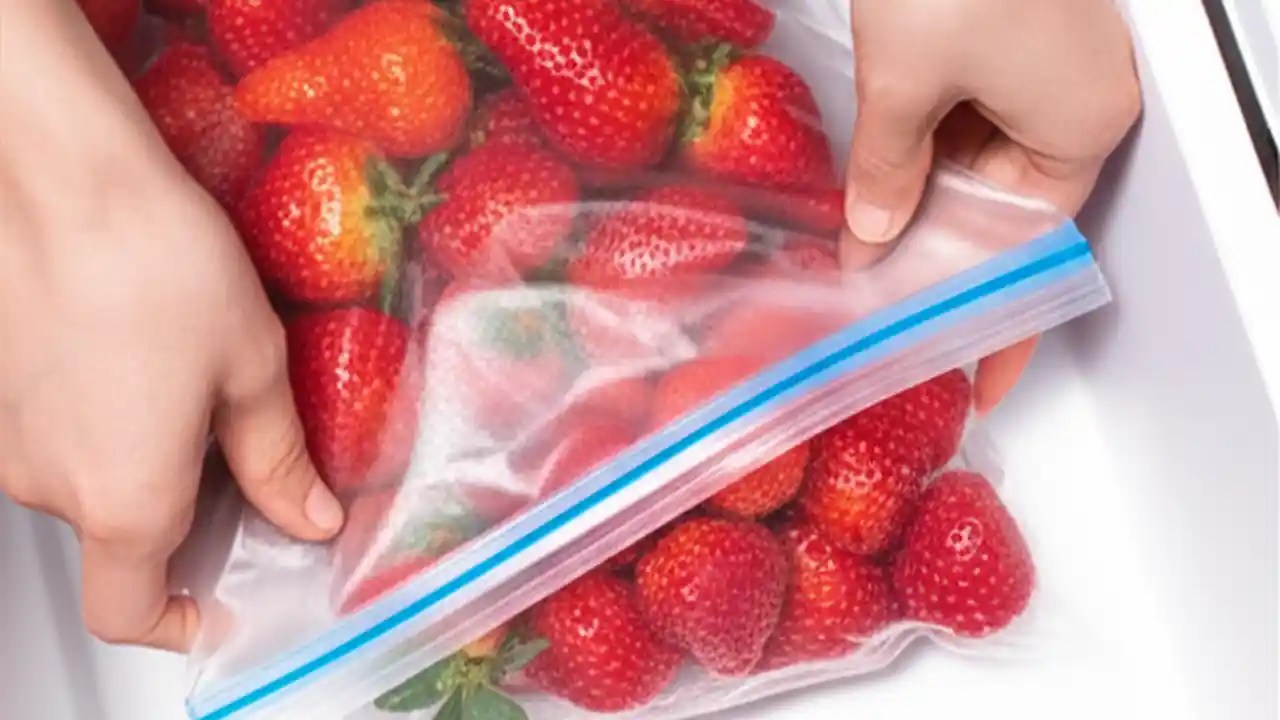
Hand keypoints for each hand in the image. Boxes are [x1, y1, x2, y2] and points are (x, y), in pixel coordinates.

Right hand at [0, 1, 342, 651]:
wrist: (61, 174)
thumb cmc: (154, 260)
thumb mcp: (253, 368)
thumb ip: (279, 460)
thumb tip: (308, 516)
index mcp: (124, 498)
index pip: (130, 614)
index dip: (176, 623)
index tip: (215, 602)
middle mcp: (48, 482)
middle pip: (117, 542)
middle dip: (182, 519)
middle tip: (243, 464)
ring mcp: (9, 437)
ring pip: (86, 483)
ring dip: (142, 462)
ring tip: (198, 390)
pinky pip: (56, 434)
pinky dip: (103, 423)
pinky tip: (144, 360)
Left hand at [842, 0, 1140, 411]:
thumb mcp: (904, 85)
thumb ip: (888, 172)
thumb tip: (873, 238)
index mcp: (1081, 122)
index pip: (1033, 249)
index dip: (998, 318)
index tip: (980, 375)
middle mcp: (1075, 98)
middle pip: (1004, 209)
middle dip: (942, 258)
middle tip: (897, 317)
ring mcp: (1042, 64)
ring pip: (978, 163)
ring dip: (921, 201)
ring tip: (870, 256)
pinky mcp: (1003, 35)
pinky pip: (965, 116)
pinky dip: (919, 149)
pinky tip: (878, 181)